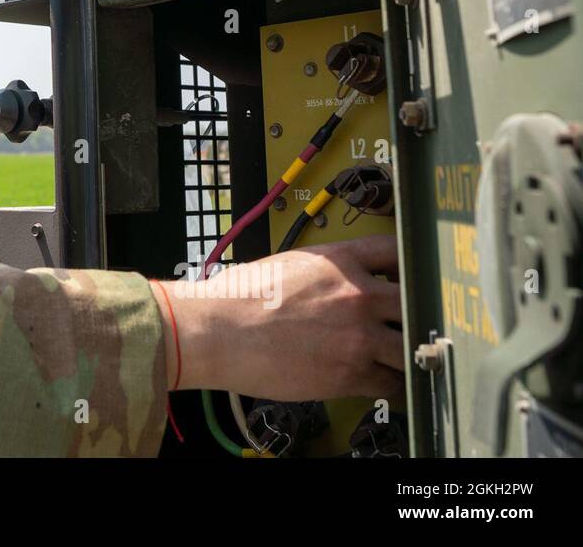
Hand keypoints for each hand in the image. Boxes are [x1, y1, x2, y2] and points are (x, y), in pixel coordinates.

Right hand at [151, 234, 404, 400]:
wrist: (219, 331)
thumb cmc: (239, 298)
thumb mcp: (287, 265)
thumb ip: (322, 271)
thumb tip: (331, 283)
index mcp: (340, 260)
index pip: (395, 251)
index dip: (409, 263)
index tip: (413, 275)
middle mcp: (358, 294)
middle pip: (415, 301)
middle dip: (418, 313)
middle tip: (419, 324)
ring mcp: (359, 334)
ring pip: (411, 346)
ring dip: (411, 355)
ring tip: (411, 361)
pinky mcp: (351, 371)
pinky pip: (392, 382)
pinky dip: (395, 387)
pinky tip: (393, 387)